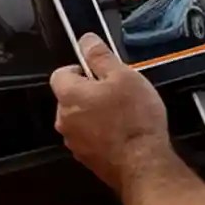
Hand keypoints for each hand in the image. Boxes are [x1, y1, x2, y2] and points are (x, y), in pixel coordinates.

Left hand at [50, 34, 167, 193]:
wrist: (143, 163)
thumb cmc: (134, 119)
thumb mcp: (123, 76)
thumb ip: (101, 57)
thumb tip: (86, 40)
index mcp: (69, 96)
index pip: (60, 73)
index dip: (81, 69)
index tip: (101, 72)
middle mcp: (64, 120)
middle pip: (70, 97)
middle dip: (90, 92)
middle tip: (118, 92)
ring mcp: (74, 142)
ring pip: (80, 118)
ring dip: (96, 114)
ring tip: (124, 115)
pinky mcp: (86, 158)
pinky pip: (90, 137)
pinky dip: (102, 133)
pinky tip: (124, 133)